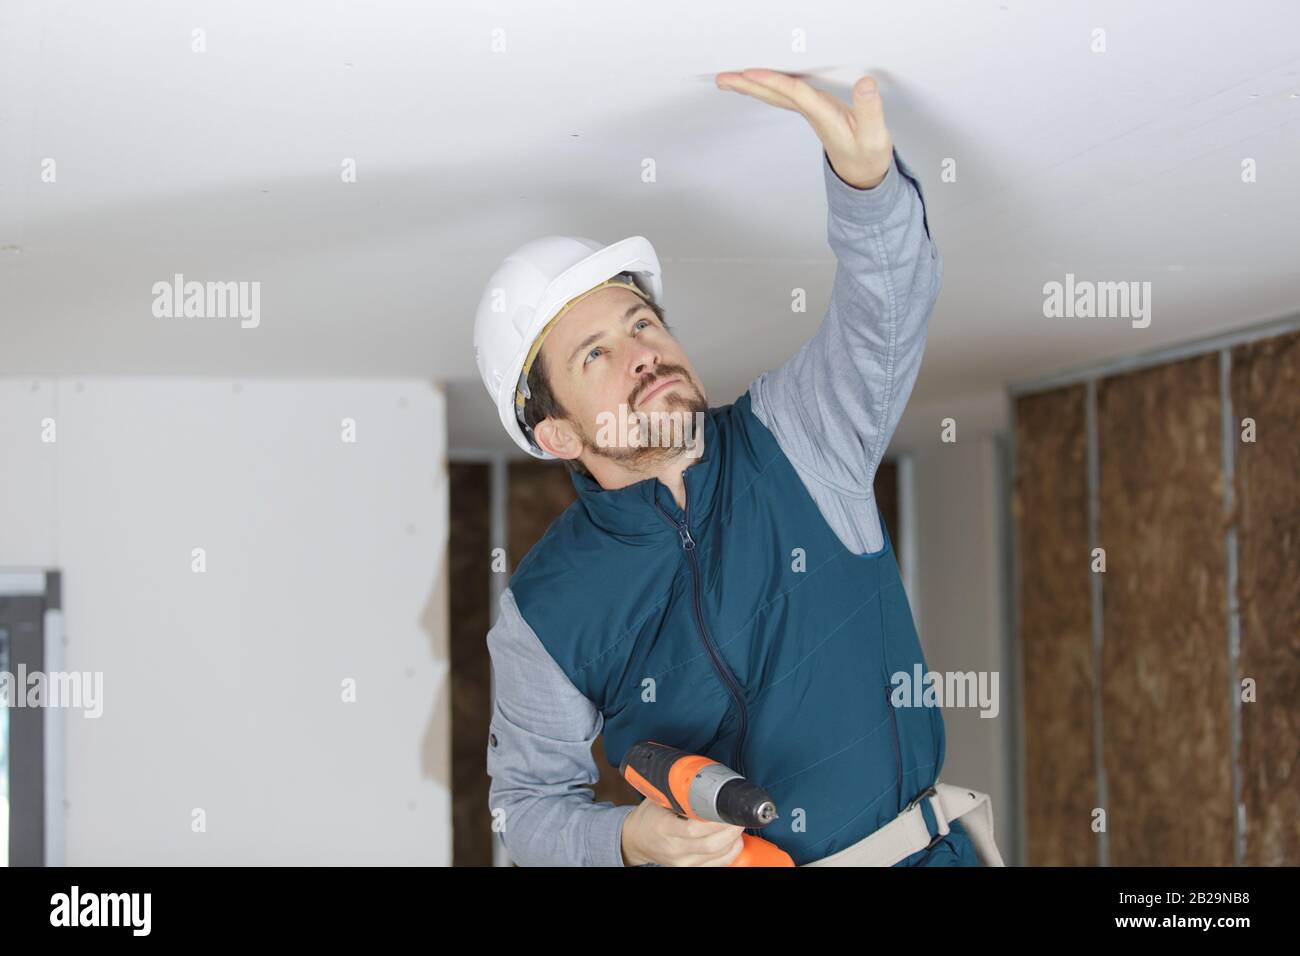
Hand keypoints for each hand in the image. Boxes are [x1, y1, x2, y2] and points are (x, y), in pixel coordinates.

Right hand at [621, 799, 745, 865]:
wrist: (636, 840)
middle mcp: (674, 850)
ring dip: (733, 842)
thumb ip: (678, 792)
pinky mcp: (689, 870)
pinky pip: (716, 866)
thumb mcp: (657, 799)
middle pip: (710, 846)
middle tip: (739, 816)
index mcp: (664, 829)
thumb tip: (702, 779)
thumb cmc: (649, 817)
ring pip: (717, 858)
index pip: (693, 830)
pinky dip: (730, 854)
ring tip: (738, 826)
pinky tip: (733, 841)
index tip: (726, 810)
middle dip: (731, 831)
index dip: (714, 822)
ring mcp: (682, 863)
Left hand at [715, 68, 892, 189]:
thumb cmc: (867, 155)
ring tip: (728, 79)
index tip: (752, 71)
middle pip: (775, 95)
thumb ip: (870, 110)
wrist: (863, 174)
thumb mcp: (875, 136)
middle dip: (748, 85)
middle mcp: (812, 113)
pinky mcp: (813, 111)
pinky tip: (757, 83)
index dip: (774, 81)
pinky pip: (784, 96)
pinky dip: (768, 87)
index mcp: (824, 116)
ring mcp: (810, 113)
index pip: (795, 93)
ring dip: (752, 86)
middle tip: (722, 78)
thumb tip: (865, 83)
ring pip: (776, 96)